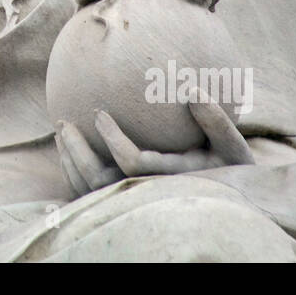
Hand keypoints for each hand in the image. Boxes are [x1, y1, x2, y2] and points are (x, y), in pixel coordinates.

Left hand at [54, 87, 253, 197]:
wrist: (229, 201)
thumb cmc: (232, 169)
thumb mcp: (233, 147)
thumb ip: (216, 121)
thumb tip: (193, 89)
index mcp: (170, 180)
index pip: (133, 163)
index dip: (112, 139)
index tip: (100, 113)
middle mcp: (146, 196)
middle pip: (99, 182)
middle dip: (78, 152)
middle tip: (63, 123)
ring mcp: (132, 204)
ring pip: (89, 191)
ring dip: (71, 161)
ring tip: (62, 132)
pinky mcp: (122, 205)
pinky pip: (88, 195)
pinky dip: (74, 173)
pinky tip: (69, 150)